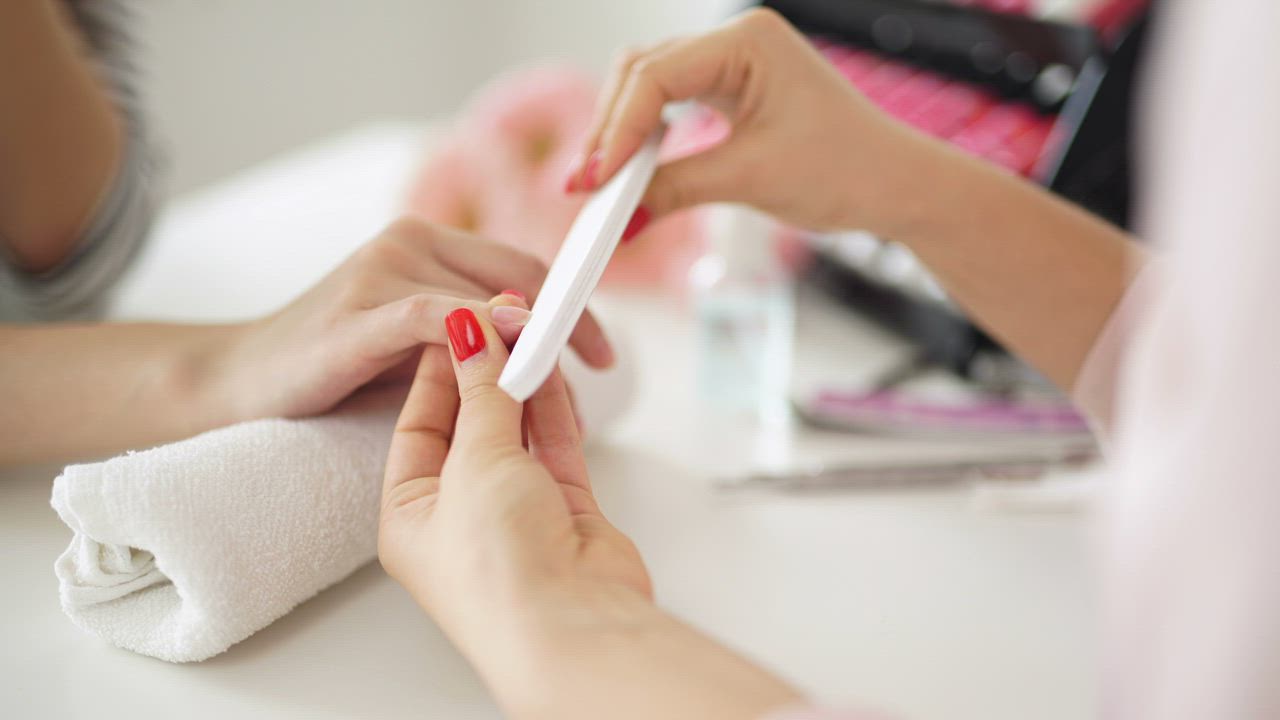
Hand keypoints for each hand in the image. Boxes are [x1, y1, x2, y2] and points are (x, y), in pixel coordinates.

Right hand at [215, 216, 614, 421]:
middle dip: (566, 329)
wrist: (237, 381)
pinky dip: (485, 341)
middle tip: (597, 373)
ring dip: (534, 351)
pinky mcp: (361, 312)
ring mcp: (383, 269)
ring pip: (489, 301)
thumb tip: (539, 352)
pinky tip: (512, 369)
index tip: (602, 352)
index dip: (571, 306)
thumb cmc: (331, 368)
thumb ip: (468, 335)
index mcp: (426, 242)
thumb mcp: (413, 344)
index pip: (523, 266)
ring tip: (561, 397)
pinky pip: (440, 320)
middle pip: (519, 279)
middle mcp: (408, 240)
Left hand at [378, 300, 799, 719]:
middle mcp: (459, 512)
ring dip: (523, 380)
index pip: (418, 421)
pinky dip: (554, 405)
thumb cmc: (499, 570)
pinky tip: (551, 364)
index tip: (461, 318)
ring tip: (531, 326)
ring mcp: (514, 511)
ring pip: (517, 429)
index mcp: (410, 513)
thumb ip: (480, 393)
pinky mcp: (564, 510)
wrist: (571, 627)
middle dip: (486, 368)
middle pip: (470, 421)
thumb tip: (470, 332)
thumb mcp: (473, 464)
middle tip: (502, 314)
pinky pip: (555, 444)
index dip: (440, 366)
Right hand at [567, 7, 933, 235]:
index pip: (654, 76)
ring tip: (604, 184)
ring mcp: (734, 64)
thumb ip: (673, 189)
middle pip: (641, 74)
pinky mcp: (734, 91)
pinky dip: (649, 138)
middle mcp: (737, 41)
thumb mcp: (750, 180)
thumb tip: (616, 214)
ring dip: (625, 134)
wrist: (897, 187)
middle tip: (587, 187)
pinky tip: (634, 170)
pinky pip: (673, 105)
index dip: (616, 130)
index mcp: (748, 41)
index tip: (593, 180)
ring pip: (650, 88)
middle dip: (611, 130)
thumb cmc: (847, 170)